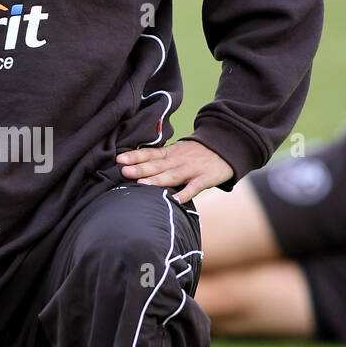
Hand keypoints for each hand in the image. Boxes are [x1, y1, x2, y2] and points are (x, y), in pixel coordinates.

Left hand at [115, 139, 233, 203]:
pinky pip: (194, 187)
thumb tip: (134, 166)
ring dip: (157, 180)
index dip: (134, 156)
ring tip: (141, 185)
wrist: (227, 146)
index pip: (150, 153)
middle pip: (157, 164)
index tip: (118, 159)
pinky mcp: (206, 178)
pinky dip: (186, 193)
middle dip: (140, 168)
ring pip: (172, 175)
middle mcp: (178, 160)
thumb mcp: (177, 151)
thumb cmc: (196, 153)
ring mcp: (192, 169)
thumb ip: (159, 158)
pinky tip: (176, 200)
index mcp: (171, 153)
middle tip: (123, 171)